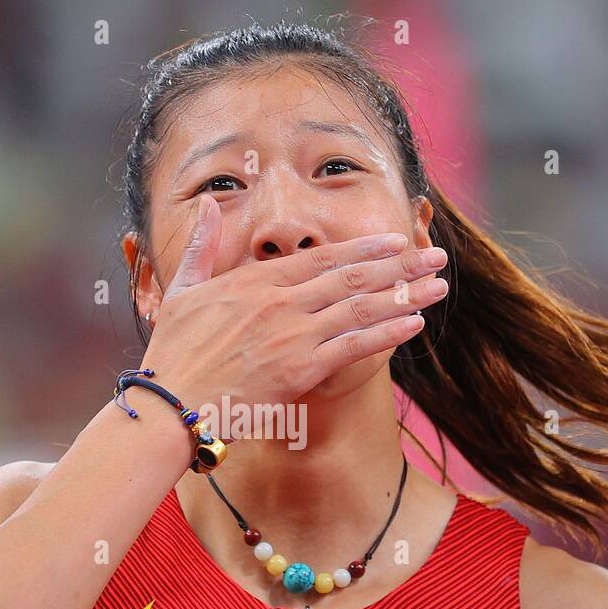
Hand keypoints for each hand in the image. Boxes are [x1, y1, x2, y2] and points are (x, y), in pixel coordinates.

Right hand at [140, 193, 447, 434]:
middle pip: (350, 277)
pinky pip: (354, 347)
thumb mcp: (181, 292)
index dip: (362, 249)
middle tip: (435, 257)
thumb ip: (201, 247)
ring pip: (359, 308)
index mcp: (252, 282)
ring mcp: (292, 335)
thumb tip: (208, 203)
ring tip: (438, 287)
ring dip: (404, 295)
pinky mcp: (299, 370)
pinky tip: (414, 324)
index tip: (394, 242)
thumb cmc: (172, 356)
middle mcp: (278, 303)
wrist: (168, 405)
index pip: (319, 258)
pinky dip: (386, 333)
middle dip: (398, 265)